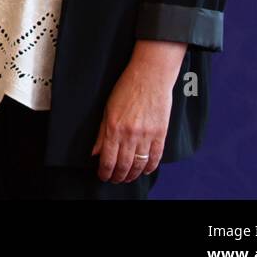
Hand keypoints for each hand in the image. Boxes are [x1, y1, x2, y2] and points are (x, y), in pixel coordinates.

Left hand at [90, 41, 183, 182]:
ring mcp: (147, 135)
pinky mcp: (161, 134)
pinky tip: (145, 170)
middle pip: (123, 165)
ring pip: (139, 165)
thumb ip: (101, 133)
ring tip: (128, 178)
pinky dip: (150, 167)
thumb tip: (95, 153)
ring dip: (133, 175)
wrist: (149, 76)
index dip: (105, 172)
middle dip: (118, 176)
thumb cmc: (126, 88)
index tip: (103, 176)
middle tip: (114, 179)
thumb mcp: (107, 109)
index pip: (108, 159)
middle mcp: (130, 134)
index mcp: (114, 127)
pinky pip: (156, 157)